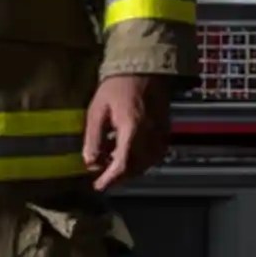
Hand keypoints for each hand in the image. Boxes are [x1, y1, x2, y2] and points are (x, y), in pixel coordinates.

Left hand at [82, 75, 170, 190]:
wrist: (144, 70)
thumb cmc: (117, 86)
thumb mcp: (98, 110)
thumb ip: (93, 138)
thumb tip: (89, 162)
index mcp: (132, 129)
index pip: (123, 164)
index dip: (109, 179)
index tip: (98, 186)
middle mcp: (151, 136)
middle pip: (135, 168)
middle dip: (117, 175)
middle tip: (100, 173)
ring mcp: (161, 135)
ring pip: (145, 165)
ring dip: (127, 168)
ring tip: (108, 160)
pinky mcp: (166, 133)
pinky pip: (153, 156)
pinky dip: (138, 160)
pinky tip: (123, 152)